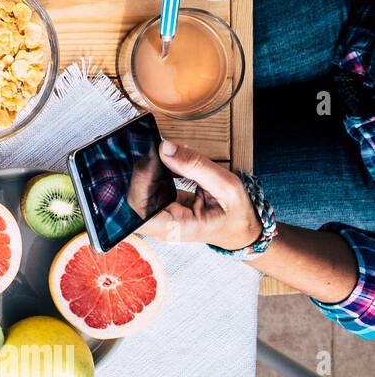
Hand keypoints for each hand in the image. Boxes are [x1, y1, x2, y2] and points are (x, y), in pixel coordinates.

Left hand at [138, 141, 260, 249]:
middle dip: (143, 171)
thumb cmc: (236, 215)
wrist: (241, 229)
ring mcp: (160, 215)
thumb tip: (166, 148)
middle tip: (157, 150)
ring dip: (150, 169)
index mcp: (175, 228)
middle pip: (135, 197)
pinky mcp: (163, 204)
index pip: (139, 210)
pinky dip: (158, 170)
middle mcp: (162, 224)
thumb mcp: (226, 187)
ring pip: (140, 189)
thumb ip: (195, 167)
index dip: (138, 184)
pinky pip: (151, 186)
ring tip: (166, 154)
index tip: (149, 160)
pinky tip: (171, 161)